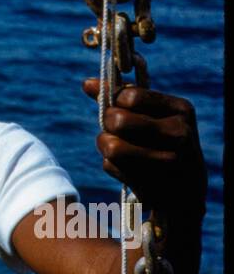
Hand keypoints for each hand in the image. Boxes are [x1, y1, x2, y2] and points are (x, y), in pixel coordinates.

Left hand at [82, 78, 207, 217]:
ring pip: (112, 147)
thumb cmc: (163, 141)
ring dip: (106, 145)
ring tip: (118, 147)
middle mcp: (179, 133)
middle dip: (108, 123)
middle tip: (115, 128)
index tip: (119, 106)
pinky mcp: (154, 184)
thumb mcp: (154, 114)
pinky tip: (129, 168)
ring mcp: (169, 161)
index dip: (116, 101)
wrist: (186, 190)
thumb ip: (122, 96)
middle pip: (118, 121)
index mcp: (181, 109)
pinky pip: (110, 167)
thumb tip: (87, 83)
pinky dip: (112, 165)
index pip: (131, 96)